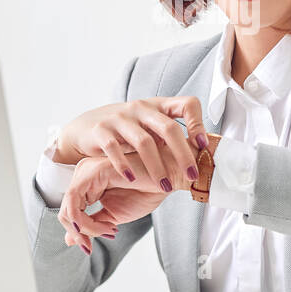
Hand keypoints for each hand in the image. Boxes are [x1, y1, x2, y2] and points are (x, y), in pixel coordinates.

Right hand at [55, 96, 208, 193]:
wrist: (86, 128)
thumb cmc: (127, 130)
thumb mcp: (151, 127)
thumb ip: (172, 135)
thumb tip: (204, 152)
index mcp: (158, 106)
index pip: (187, 103)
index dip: (198, 123)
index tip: (203, 145)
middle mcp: (141, 108)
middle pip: (169, 128)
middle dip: (183, 154)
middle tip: (191, 176)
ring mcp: (120, 118)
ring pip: (144, 142)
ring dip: (157, 167)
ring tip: (165, 187)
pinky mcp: (101, 130)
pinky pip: (115, 148)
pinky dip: (125, 165)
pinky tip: (133, 179)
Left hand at [59, 152, 190, 253]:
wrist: (168, 177)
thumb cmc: (145, 191)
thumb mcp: (113, 215)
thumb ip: (91, 225)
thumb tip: (69, 241)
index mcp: (86, 183)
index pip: (69, 213)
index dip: (78, 235)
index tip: (93, 247)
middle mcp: (82, 175)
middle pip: (65, 213)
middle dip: (80, 234)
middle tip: (102, 241)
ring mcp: (85, 172)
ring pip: (68, 210)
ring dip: (87, 229)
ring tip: (110, 231)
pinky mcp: (91, 172)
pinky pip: (75, 202)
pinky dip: (87, 222)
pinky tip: (109, 226)